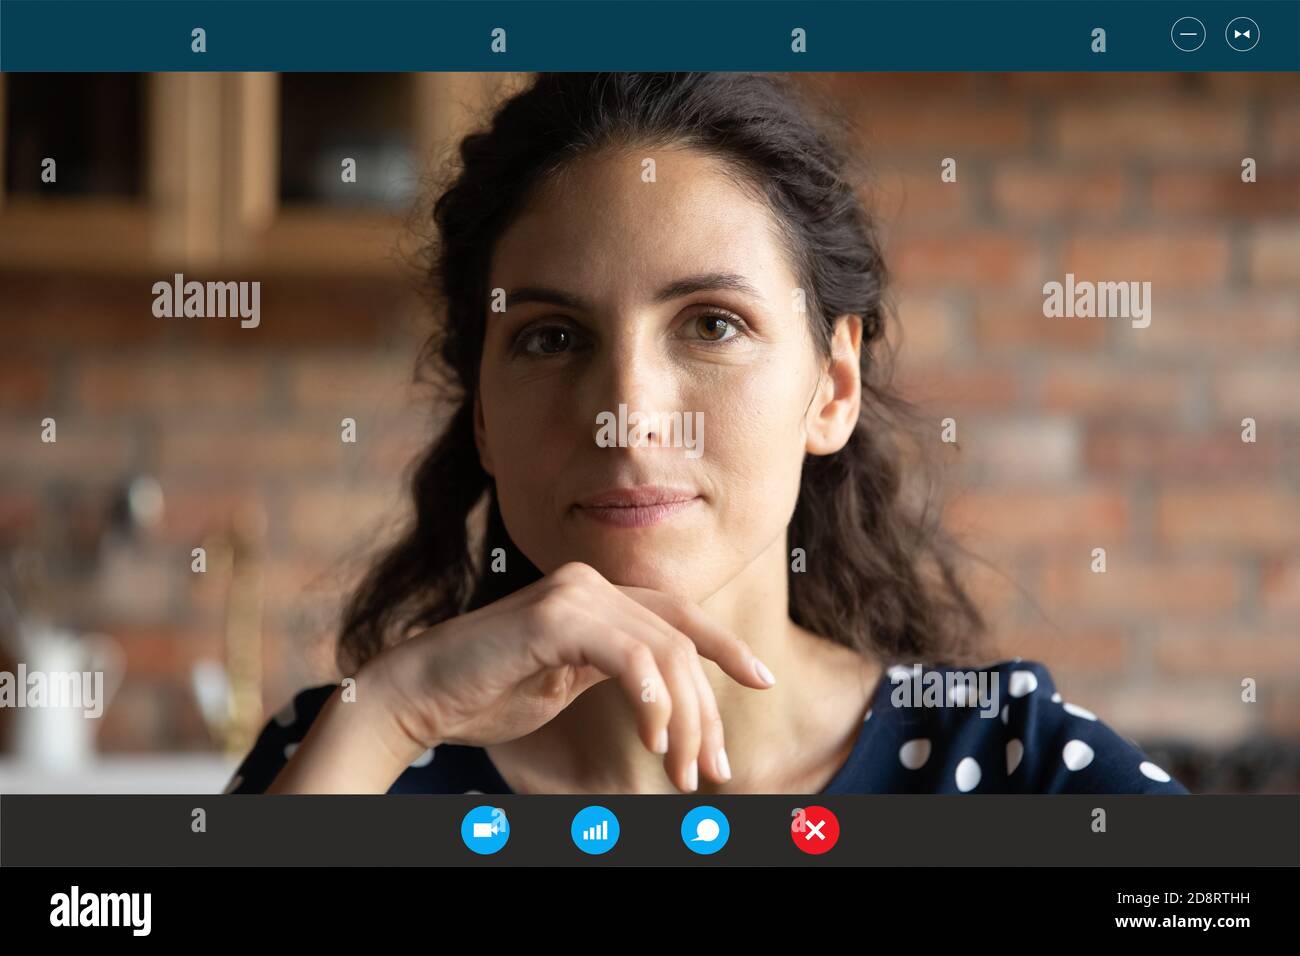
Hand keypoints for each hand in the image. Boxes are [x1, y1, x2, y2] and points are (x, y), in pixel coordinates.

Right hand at [367, 561, 774, 791]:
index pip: (680, 615)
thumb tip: (674, 705)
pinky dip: (652, 700)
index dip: (727, 645)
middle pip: (680, 641)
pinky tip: (655, 738)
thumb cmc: (488, 695)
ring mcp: (572, 594)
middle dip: (707, 710)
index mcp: (598, 596)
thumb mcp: (569, 682)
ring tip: (683, 772)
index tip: (764, 679)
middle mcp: (591, 584)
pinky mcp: (554, 618)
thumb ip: (619, 673)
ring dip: (685, 720)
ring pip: (664, 652)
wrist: (417, 695)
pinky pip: (628, 656)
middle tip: (715, 770)